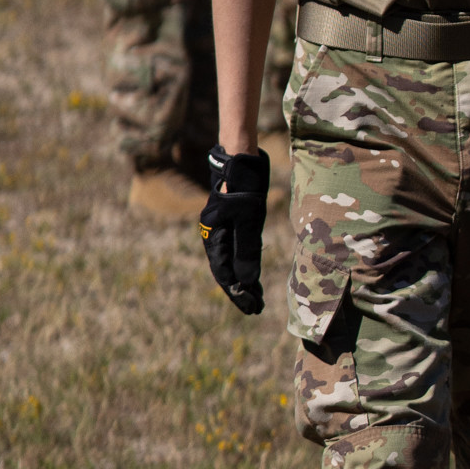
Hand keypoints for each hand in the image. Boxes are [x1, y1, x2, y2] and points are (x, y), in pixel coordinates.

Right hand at [200, 146, 271, 314]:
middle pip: (226, 271)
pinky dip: (243, 264)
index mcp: (214, 238)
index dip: (239, 293)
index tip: (252, 308)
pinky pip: (234, 250)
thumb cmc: (244, 187)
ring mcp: (220, 229)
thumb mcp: (248, 220)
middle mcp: (214, 236)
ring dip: (242, 280)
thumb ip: (247, 250)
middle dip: (240, 291)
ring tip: (255, 297)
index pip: (225, 274)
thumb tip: (246, 281)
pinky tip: (251, 274)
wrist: (239, 159)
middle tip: (255, 309)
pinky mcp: (230, 222)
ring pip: (230, 262)